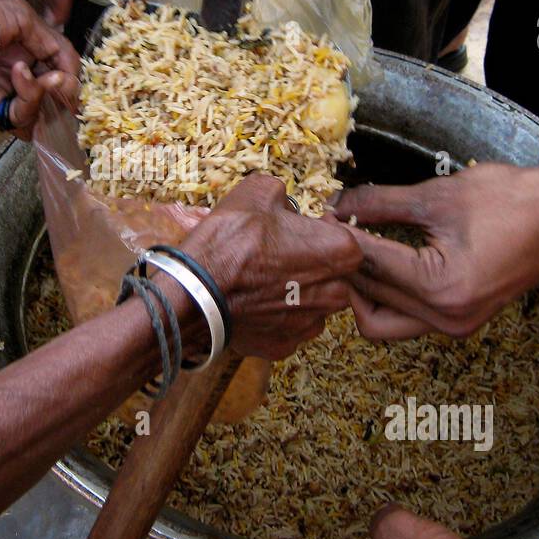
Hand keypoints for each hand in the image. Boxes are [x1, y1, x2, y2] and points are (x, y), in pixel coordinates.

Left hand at [0, 0, 79, 139]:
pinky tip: (20, 75)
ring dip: (48, 92)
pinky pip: (20, 115)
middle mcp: (14, 73)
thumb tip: (73, 73)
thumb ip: (53, 45)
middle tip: (62, 80)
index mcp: (23, 47)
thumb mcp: (21, 16)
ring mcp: (1, 92)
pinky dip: (30, 99)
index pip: (58, 68)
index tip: (75, 74)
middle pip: (52, 94)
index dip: (70, 74)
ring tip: (42, 76)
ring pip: (40, 109)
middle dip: (64, 89)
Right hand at [179, 174, 366, 358]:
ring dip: (294, 294)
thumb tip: (283, 204)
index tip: (295, 232)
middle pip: (332, 276)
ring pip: (311, 304)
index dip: (318, 234)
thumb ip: (283, 195)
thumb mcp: (257, 191)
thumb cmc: (229, 241)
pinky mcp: (285, 346)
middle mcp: (334, 293)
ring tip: (260, 282)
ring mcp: (309, 324)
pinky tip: (251, 304)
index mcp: (339, 252)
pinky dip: (273, 317)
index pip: (344, 239)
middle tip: (275, 256)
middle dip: (310, 266)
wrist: (194, 292)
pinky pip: (287, 327)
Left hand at [334, 164, 538, 338]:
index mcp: (440, 288)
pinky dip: (388, 294)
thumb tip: (337, 205)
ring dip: (363, 290)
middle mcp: (446, 318)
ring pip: (382, 321)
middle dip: (345, 268)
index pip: (369, 266)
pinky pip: (407, 317)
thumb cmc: (514, 201)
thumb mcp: (437, 196)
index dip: (338, 239)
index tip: (319, 217)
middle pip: (369, 300)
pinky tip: (380, 259)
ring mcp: (454, 325)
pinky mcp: (459, 320)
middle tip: (330, 235)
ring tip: (354, 249)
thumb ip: (379, 203)